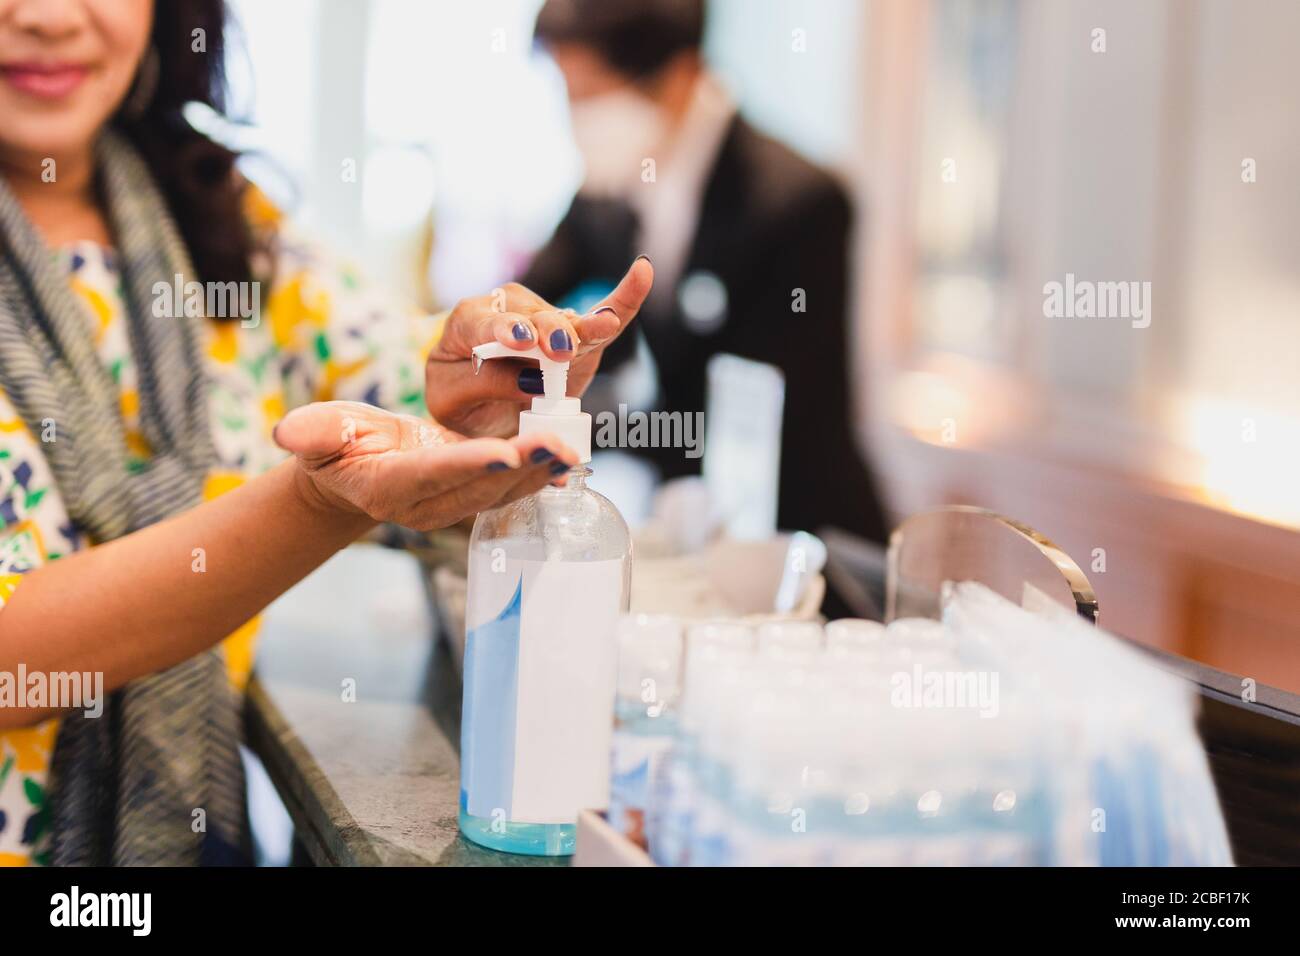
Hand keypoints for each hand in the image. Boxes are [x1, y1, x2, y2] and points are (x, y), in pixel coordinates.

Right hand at [273, 401, 578, 530]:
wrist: (355, 469)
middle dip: (519, 469)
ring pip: (500, 493)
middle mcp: (425, 505)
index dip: (468, 465)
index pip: (433, 474)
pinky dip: (538, 477)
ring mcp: (451, 505)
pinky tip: (566, 461)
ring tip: (570, 451)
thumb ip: (311, 433)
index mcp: (388, 486)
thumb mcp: (318, 433)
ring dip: (537, 474)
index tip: (504, 453)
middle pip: (478, 487)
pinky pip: (508, 491)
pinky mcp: (471, 496)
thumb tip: (285, 433)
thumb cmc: (335, 444)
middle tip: (556, 446)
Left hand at [425, 257, 653, 436]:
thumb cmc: (459, 401)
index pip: (484, 322)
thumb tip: (530, 379)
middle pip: (531, 317)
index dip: (504, 330)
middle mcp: (509, 312)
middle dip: (547, 331)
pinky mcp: (577, 338)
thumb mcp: (452, 399)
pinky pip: (602, 314)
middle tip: (558, 350)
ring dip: (584, 325)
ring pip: (566, 320)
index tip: (521, 340)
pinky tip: (643, 271)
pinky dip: (624, 298)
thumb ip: (483, 383)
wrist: (478, 408)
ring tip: (603, 326)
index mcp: (466, 323)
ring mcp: (545, 321)